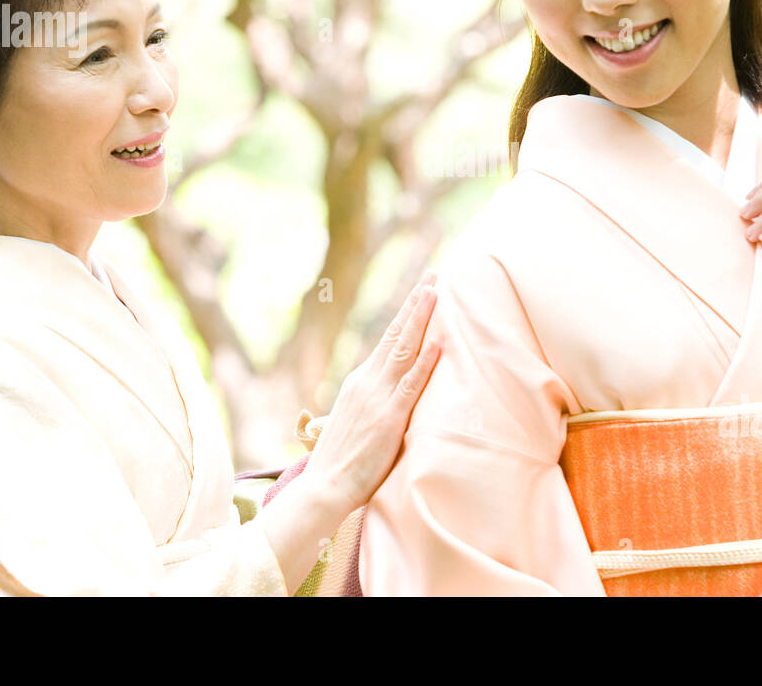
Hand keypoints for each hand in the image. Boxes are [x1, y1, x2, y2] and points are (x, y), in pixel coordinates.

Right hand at [303, 273, 442, 512]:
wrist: (323, 488)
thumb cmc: (341, 462)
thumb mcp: (354, 421)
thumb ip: (371, 404)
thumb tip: (385, 398)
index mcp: (361, 381)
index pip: (389, 340)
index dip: (407, 314)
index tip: (422, 291)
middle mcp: (368, 381)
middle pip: (397, 334)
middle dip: (417, 303)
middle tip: (434, 274)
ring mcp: (378, 398)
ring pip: (404, 350)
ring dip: (422, 319)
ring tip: (436, 291)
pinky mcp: (389, 418)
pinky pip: (411, 385)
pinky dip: (425, 361)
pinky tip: (437, 342)